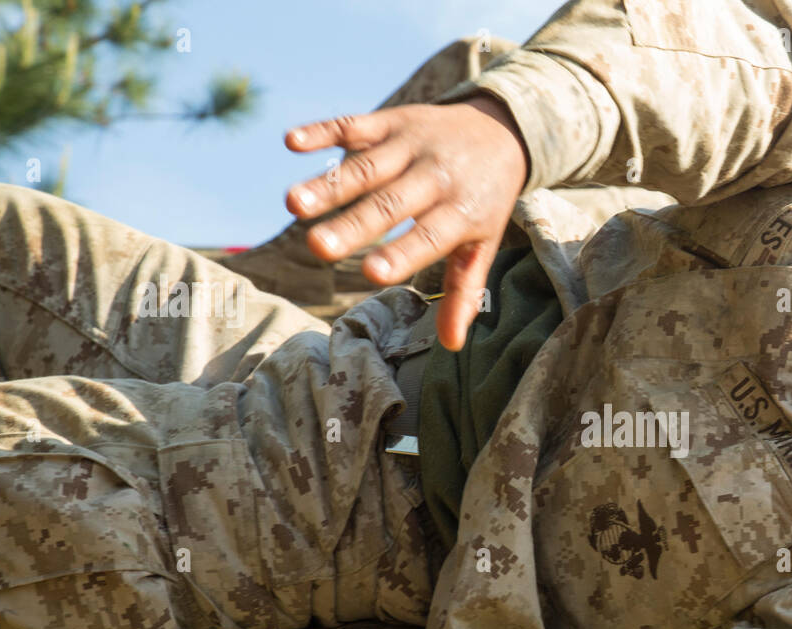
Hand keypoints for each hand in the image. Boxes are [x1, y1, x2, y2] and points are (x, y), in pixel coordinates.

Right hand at [283, 94, 529, 349]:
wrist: (500, 131)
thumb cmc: (484, 200)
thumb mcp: (483, 244)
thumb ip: (464, 291)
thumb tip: (452, 344)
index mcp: (461, 211)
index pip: (430, 236)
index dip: (403, 253)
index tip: (371, 274)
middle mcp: (435, 176)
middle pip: (389, 203)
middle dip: (353, 225)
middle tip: (318, 248)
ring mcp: (411, 145)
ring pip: (366, 166)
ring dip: (328, 183)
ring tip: (292, 204)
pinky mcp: (391, 122)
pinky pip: (354, 125)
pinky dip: (323, 130)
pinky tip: (291, 143)